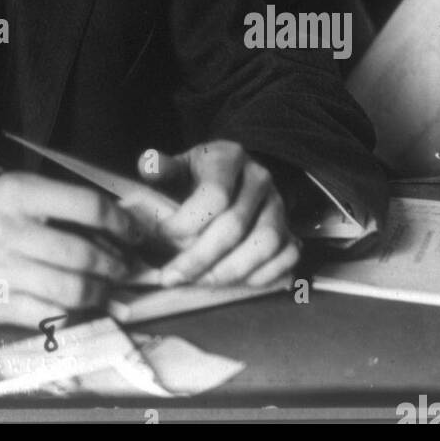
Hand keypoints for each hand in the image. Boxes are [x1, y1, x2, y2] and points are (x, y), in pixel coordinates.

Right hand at [0, 171, 137, 326]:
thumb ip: (53, 203)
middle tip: (127, 269)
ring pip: (71, 289)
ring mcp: (2, 270)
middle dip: (116, 266)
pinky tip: (78, 308)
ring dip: (100, 294)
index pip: (86, 206)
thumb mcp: (7, 192)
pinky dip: (71, 314)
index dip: (120, 222)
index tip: (134, 233)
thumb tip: (110, 223)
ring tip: (107, 291)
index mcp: (18, 193)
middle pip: (84, 254)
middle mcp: (11, 229)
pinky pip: (47, 315)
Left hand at [137, 141, 299, 288]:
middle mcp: (260, 179)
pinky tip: (231, 283)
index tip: (162, 235)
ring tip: (199, 282)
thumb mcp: (179, 165)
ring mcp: (279, 206)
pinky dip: (260, 276)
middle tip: (172, 276)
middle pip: (235, 226)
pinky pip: (286, 258)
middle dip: (200, 258)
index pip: (215, 195)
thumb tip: (148, 165)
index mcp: (230, 157)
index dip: (187, 222)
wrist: (234, 177)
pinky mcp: (291, 230)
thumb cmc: (199, 176)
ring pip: (265, 245)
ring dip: (229, 271)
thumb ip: (161, 167)